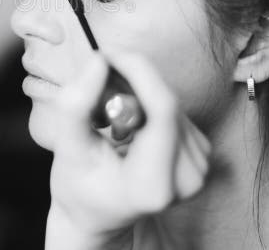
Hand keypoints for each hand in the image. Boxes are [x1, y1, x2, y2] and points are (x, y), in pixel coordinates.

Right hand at [45, 53, 211, 249]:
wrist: (98, 213)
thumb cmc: (79, 185)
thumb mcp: (66, 148)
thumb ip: (76, 105)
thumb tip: (99, 60)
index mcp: (154, 185)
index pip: (162, 110)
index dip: (137, 71)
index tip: (106, 54)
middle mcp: (187, 179)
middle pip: (168, 102)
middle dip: (131, 79)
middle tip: (97, 83)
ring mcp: (199, 168)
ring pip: (171, 101)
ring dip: (138, 92)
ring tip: (108, 116)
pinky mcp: (201, 154)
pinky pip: (176, 109)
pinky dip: (149, 104)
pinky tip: (128, 123)